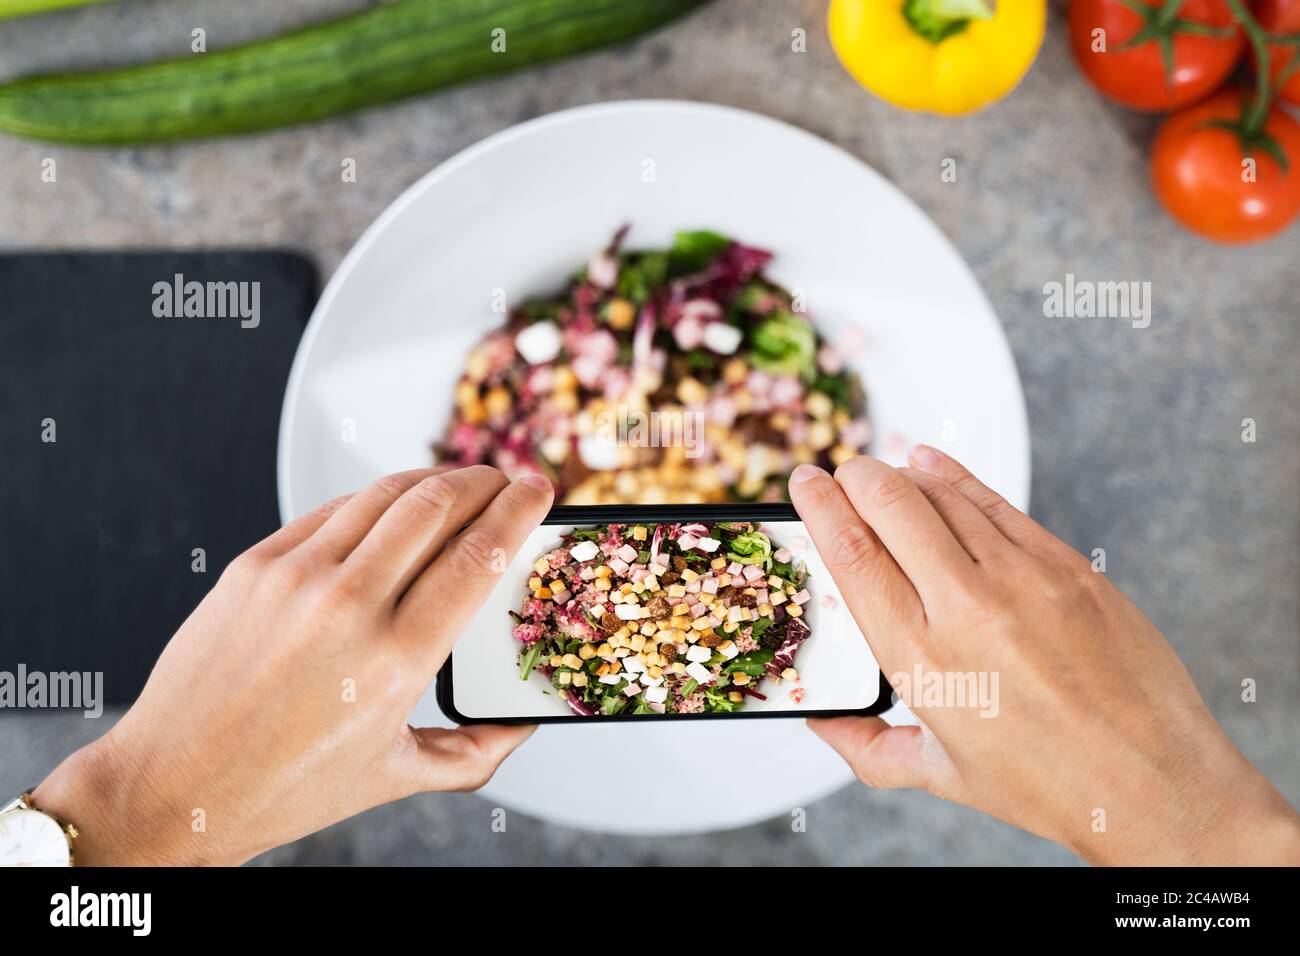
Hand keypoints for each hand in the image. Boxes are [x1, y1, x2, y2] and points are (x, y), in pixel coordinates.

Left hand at [33, 466, 552, 865]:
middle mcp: (347, 608)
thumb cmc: (280, 786)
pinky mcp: (255, 565)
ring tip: (457, 485)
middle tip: (504, 482)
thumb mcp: (396, 774)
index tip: (537, 491)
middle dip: (484, 481)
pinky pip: (330, 510)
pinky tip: (390, 510)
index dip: (518, 510)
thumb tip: (519, 725)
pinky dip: (373, 501)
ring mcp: (296, 578)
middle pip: (438, 504)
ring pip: (384, 493)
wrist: (174, 784)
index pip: (477, 555)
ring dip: (434, 480)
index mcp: (396, 660)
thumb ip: (475, 750)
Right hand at [790, 447, 1299, 865]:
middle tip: (841, 471)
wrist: (1155, 782)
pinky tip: (935, 467)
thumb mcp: (942, 774)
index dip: (821, 506)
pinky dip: (958, 478)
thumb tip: (824, 725)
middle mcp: (966, 610)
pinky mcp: (1068, 566)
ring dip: (904, 476)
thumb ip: (868, 748)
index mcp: (921, 660)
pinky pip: (998, 504)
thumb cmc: (1050, 783)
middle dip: (855, 476)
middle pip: (890, 506)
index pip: (852, 555)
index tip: (804, 483)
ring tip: (885, 475)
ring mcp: (1023, 580)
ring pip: (944, 495)